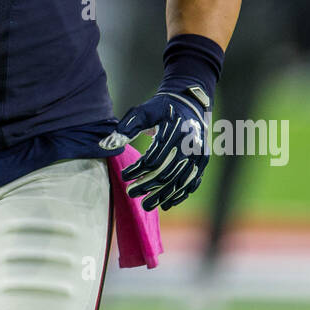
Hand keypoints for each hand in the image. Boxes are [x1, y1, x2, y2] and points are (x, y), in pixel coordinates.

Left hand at [102, 83, 210, 210]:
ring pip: (179, 182)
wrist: (189, 103)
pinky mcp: (203, 161)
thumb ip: (126, 128)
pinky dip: (179, 195)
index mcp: (173, 132)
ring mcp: (198, 155)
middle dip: (146, 186)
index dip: (137, 171)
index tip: (123, 177)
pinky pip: (192, 183)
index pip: (153, 159)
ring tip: (146, 205)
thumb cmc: (160, 108)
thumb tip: (105, 145)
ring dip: (162, 196)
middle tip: (130, 194)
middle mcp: (189, 146)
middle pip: (166, 174)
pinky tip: (166, 204)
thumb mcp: (142, 112)